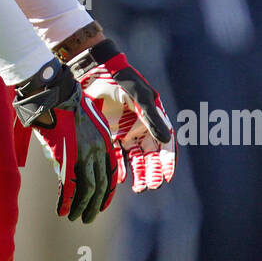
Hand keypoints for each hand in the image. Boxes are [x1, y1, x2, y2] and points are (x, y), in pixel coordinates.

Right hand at [13, 58, 123, 221]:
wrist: (55, 95)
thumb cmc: (66, 104)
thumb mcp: (86, 121)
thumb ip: (87, 140)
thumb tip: (78, 158)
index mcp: (103, 142)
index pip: (110, 174)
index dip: (107, 193)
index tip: (102, 205)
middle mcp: (97, 150)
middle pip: (100, 185)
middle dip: (95, 205)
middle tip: (88, 218)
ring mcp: (83, 154)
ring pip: (87, 189)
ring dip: (81, 207)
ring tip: (74, 218)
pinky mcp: (67, 157)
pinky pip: (70, 186)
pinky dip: (67, 201)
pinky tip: (62, 211)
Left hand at [63, 38, 175, 191]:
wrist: (94, 72)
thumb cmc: (121, 81)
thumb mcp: (140, 97)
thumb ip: (151, 117)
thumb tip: (166, 139)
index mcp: (152, 119)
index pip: (164, 145)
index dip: (167, 162)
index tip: (167, 177)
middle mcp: (140, 128)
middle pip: (150, 156)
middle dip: (152, 172)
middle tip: (152, 186)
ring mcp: (124, 132)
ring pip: (134, 158)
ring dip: (137, 173)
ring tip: (139, 188)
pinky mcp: (108, 134)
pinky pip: (115, 155)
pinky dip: (119, 167)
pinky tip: (119, 178)